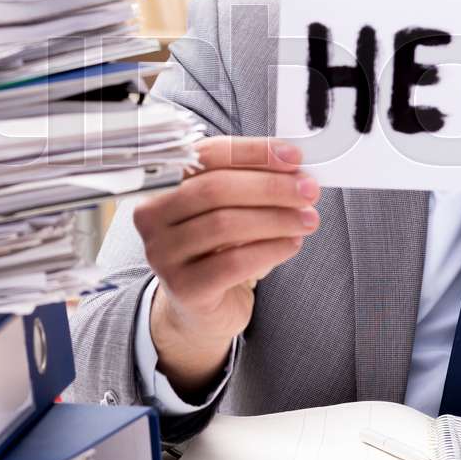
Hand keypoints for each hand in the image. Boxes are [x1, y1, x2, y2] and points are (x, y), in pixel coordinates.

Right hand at [132, 136, 319, 395]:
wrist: (201, 307)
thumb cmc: (216, 250)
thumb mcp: (227, 210)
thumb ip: (250, 184)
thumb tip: (292, 170)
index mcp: (161, 184)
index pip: (207, 155)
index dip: (253, 153)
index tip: (292, 156)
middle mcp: (152, 217)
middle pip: (214, 189)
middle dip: (269, 187)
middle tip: (307, 190)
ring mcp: (163, 254)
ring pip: (224, 225)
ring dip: (275, 219)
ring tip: (306, 220)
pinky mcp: (183, 287)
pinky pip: (233, 262)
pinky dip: (269, 249)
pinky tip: (291, 244)